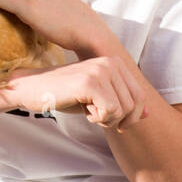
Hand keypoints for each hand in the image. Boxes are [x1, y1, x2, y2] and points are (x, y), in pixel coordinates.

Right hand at [0, 60, 148, 132]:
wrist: (32, 90)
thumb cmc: (65, 94)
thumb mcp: (99, 98)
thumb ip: (124, 102)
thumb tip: (149, 114)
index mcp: (115, 63)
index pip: (140, 97)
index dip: (130, 116)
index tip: (111, 119)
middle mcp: (111, 62)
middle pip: (135, 105)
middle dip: (117, 119)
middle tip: (96, 114)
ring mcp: (101, 70)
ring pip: (123, 110)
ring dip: (105, 119)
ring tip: (88, 109)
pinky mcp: (91, 82)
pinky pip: (110, 111)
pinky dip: (97, 118)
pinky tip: (83, 108)